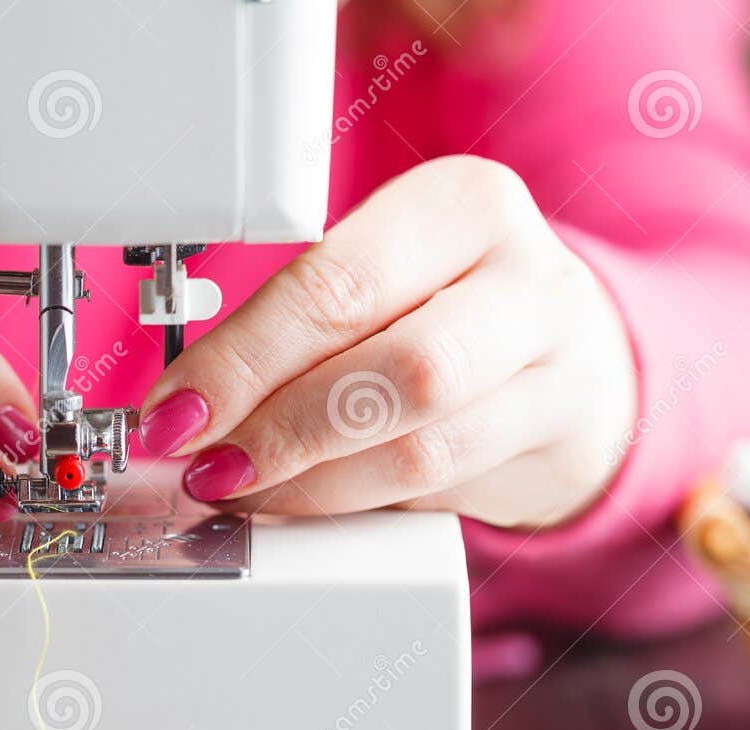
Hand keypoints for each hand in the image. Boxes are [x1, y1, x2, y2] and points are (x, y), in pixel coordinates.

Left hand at [135, 156, 637, 527]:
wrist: (575, 360)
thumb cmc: (447, 307)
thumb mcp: (379, 279)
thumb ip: (293, 325)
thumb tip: (183, 401)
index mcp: (461, 205)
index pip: (335, 284)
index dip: (242, 360)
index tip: (174, 410)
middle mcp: (524, 277)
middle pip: (395, 368)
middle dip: (279, 428)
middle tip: (204, 465)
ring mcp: (556, 366)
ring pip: (420, 445)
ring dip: (310, 481)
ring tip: (240, 491)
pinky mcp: (558, 443)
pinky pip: (438, 491)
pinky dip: (350, 505)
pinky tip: (297, 506)